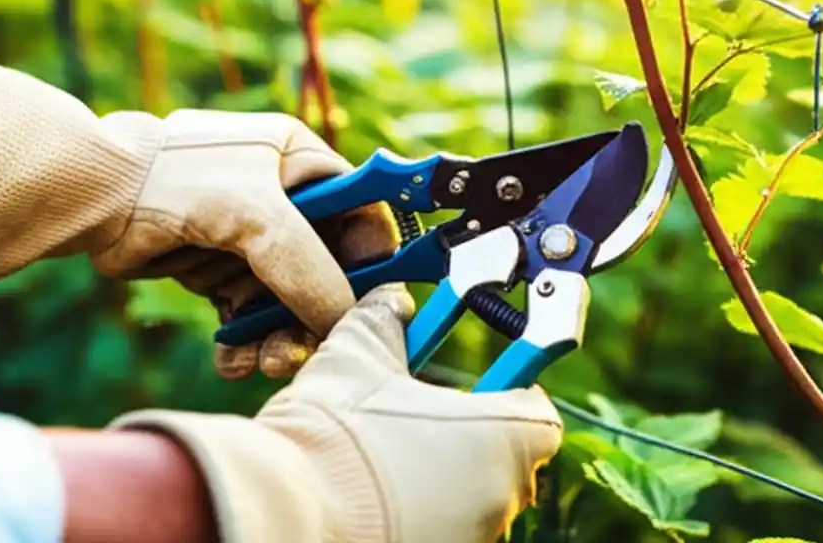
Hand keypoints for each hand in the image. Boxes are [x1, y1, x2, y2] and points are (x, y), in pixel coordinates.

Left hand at [0, 61, 397, 378]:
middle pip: (327, 270)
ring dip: (282, 339)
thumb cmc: (178, 181)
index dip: (375, 262)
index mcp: (303, 165)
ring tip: (267, 364)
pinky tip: (233, 362)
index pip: (363, 216)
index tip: (379, 308)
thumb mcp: (261, 220)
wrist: (93, 198)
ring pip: (287, 302)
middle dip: (321, 315)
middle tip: (315, 350)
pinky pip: (247, 318)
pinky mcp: (217, 272)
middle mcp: (282, 202)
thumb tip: (345, 323)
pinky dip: (245, 344)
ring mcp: (248, 240)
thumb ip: (312, 272)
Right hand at [111, 284, 563, 542]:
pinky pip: (444, 526)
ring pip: (474, 497)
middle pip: (508, 459)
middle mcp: (501, 498)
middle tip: (426, 413)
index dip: (511, 388)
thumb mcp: (359, 354)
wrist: (283, 510)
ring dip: (445, 474)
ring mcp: (470, 537)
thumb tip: (394, 303)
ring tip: (391, 454)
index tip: (483, 380)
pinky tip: (377, 493)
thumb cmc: (333, 433)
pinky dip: (423, 509)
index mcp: (504, 439)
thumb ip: (389, 319)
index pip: (540, 414)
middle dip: (474, 434)